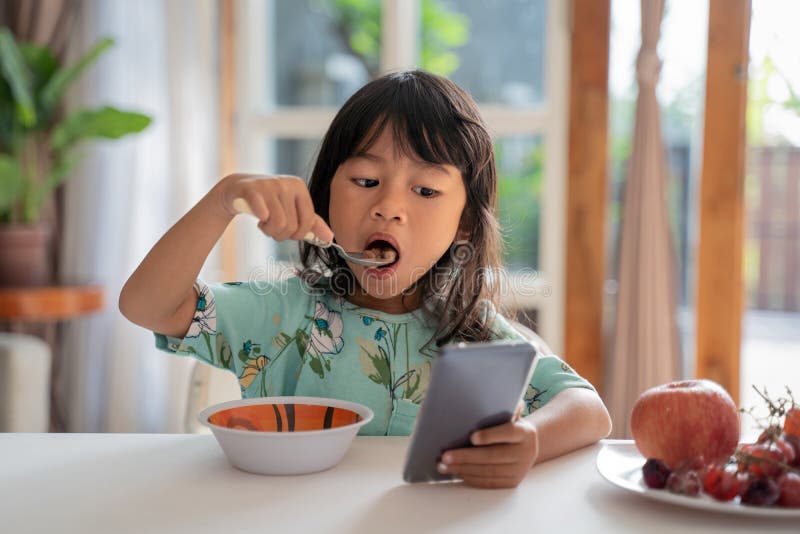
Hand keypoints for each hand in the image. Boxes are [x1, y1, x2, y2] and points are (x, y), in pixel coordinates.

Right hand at [218, 173, 333, 241]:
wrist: (238, 188)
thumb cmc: (269, 201)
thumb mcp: (292, 209)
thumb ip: (311, 223)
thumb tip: (329, 237)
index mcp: (299, 187)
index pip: (307, 221)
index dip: (297, 234)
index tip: (287, 232)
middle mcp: (286, 184)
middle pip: (291, 225)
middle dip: (280, 234)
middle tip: (271, 228)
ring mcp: (269, 185)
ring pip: (277, 223)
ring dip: (268, 231)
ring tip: (263, 223)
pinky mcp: (252, 190)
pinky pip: (262, 212)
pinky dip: (261, 220)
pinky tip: (258, 218)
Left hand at [437, 402, 538, 488]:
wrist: (528, 445)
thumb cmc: (511, 425)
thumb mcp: (511, 414)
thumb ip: (503, 406)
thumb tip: (487, 397)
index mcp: (526, 432)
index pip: (508, 433)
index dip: (490, 436)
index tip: (471, 437)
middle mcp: (526, 453)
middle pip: (493, 456)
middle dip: (467, 457)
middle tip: (445, 456)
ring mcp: (520, 470)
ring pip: (488, 472)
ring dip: (463, 469)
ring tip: (443, 466)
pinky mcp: (512, 482)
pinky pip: (488, 482)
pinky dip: (470, 477)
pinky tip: (456, 472)